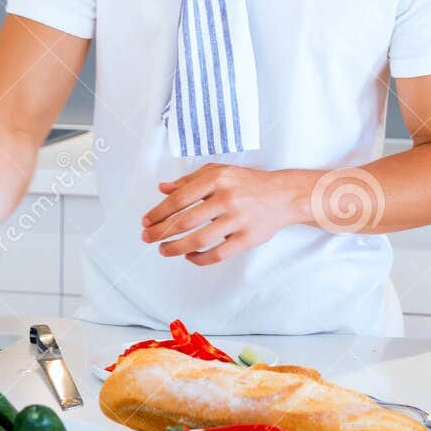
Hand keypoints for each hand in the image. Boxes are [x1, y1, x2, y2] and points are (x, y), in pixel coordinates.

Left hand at [141, 164, 301, 264]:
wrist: (284, 195)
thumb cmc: (248, 183)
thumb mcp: (220, 171)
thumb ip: (190, 180)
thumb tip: (163, 188)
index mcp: (217, 179)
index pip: (179, 199)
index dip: (159, 212)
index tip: (146, 222)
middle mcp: (227, 198)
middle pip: (185, 221)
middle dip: (160, 233)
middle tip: (148, 238)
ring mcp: (238, 219)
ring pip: (199, 240)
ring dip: (175, 248)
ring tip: (164, 250)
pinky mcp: (247, 238)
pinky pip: (218, 254)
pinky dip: (199, 259)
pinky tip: (189, 257)